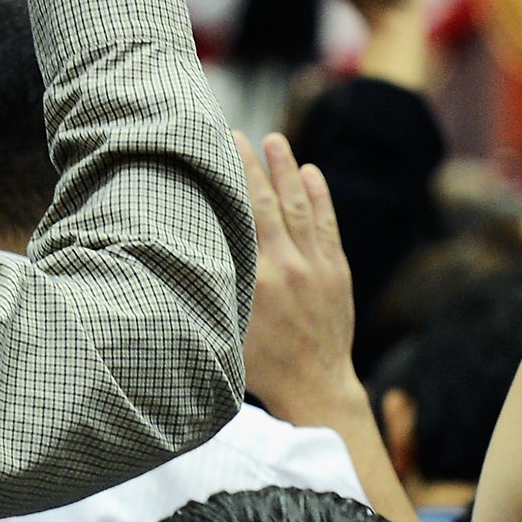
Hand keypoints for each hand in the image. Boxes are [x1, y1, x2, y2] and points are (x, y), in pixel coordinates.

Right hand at [239, 131, 364, 424]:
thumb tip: (185, 261)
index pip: (244, 217)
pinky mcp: (336, 271)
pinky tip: (311, 174)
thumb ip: (214, 293)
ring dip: (288, 170)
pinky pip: (326, 224)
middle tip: (240, 136)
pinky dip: (319, 197)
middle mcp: (288, 267)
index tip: (221, 153)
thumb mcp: (229, 330)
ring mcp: (317, 267)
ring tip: (276, 141)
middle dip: (255, 166)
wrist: (316, 385)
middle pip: (270, 203)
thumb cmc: (262, 365)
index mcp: (257, 281)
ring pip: (301, 207)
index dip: (234, 181)